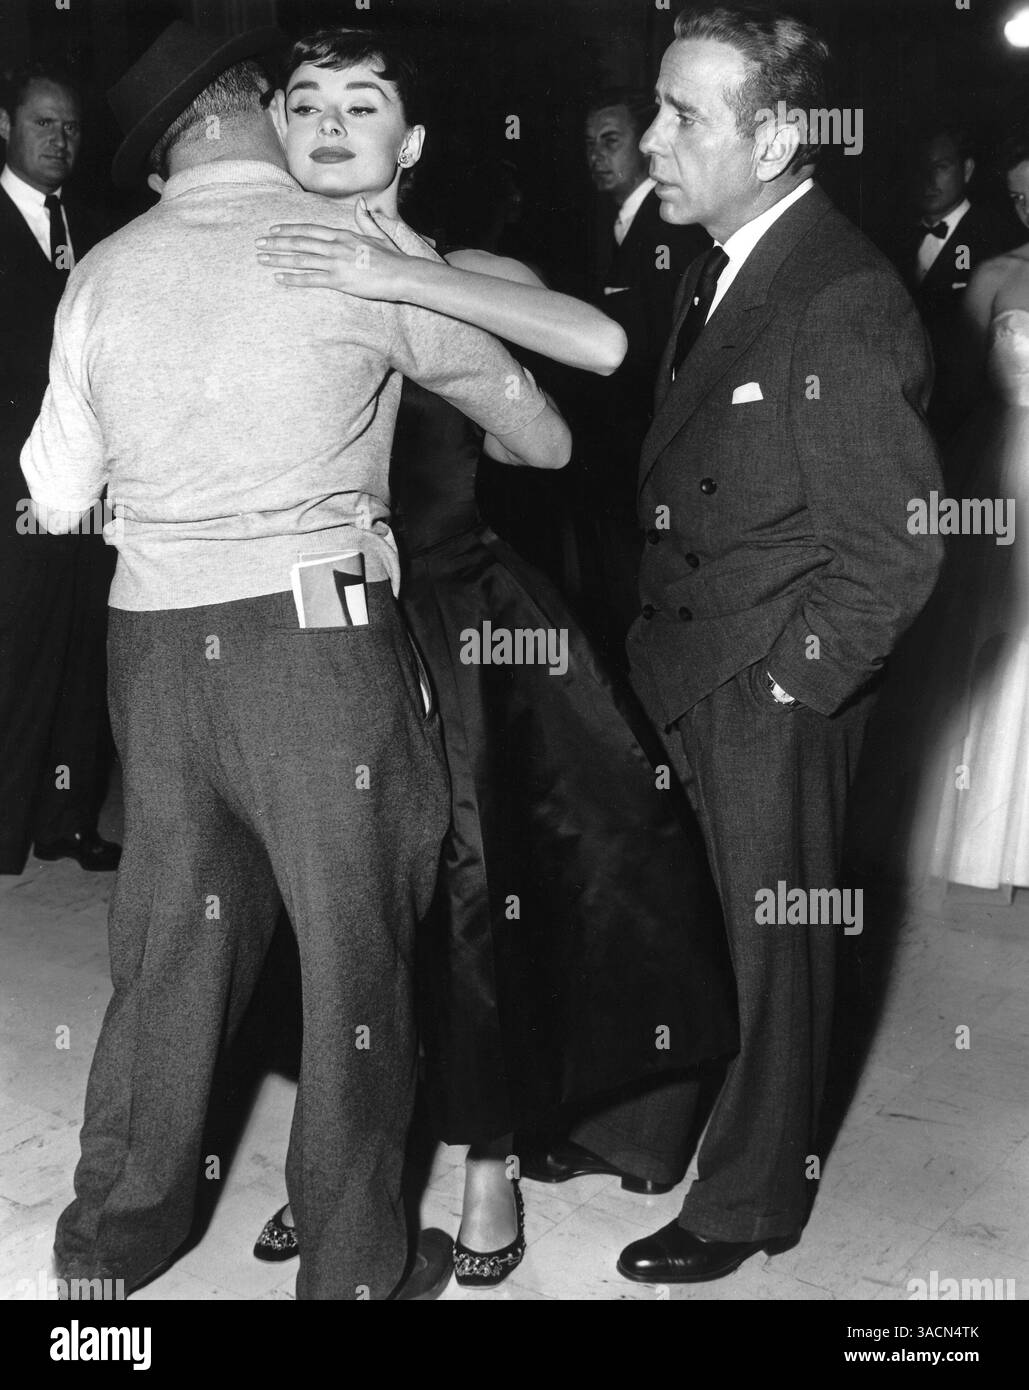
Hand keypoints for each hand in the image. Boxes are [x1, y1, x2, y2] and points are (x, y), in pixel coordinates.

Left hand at [255, 199, 413, 300]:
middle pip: (299, 242)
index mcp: (342, 234)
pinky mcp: (338, 280)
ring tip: (262, 259)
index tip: (273, 231)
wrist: (402, 274)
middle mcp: (335, 246)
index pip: (309, 230)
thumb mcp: (377, 234)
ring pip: (300, 259)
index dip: (289, 230)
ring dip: (278, 259)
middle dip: (276, 243)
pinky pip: (310, 279)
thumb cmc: (392, 257)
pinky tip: (279, 278)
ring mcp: (335, 263)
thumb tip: (361, 202)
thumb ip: (365, 218)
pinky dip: (293, 278)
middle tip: (258, 244)